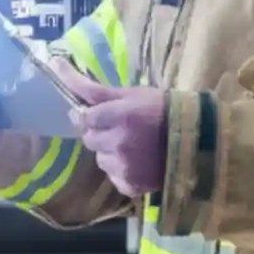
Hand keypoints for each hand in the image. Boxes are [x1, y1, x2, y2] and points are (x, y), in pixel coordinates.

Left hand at [54, 59, 167, 197]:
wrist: (196, 140)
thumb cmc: (161, 109)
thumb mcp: (131, 93)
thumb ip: (94, 89)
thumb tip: (57, 67)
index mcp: (120, 116)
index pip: (84, 118)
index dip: (87, 115)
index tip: (93, 112)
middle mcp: (119, 143)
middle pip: (89, 139)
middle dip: (99, 132)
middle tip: (118, 127)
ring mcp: (124, 168)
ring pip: (100, 159)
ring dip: (109, 151)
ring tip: (132, 145)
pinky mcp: (130, 186)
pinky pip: (113, 176)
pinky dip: (120, 170)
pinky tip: (137, 161)